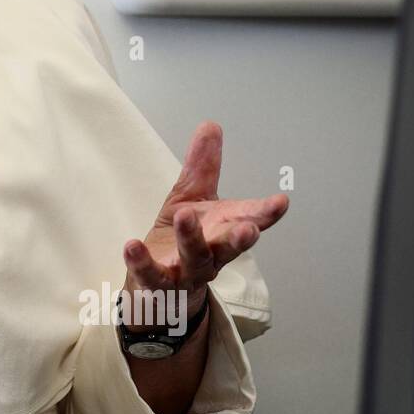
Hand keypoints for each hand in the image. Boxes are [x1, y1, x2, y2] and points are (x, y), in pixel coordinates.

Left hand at [120, 121, 287, 331]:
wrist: (159, 288)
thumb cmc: (181, 240)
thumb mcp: (191, 198)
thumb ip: (202, 166)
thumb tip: (210, 126)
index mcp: (223, 231)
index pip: (249, 220)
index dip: (266, 213)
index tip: (281, 202)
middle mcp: (211, 254)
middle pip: (228, 247)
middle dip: (240, 237)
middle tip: (248, 227)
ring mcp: (186, 272)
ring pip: (194, 259)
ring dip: (192, 239)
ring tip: (185, 216)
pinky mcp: (158, 284)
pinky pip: (151, 276)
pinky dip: (141, 262)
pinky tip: (132, 246)